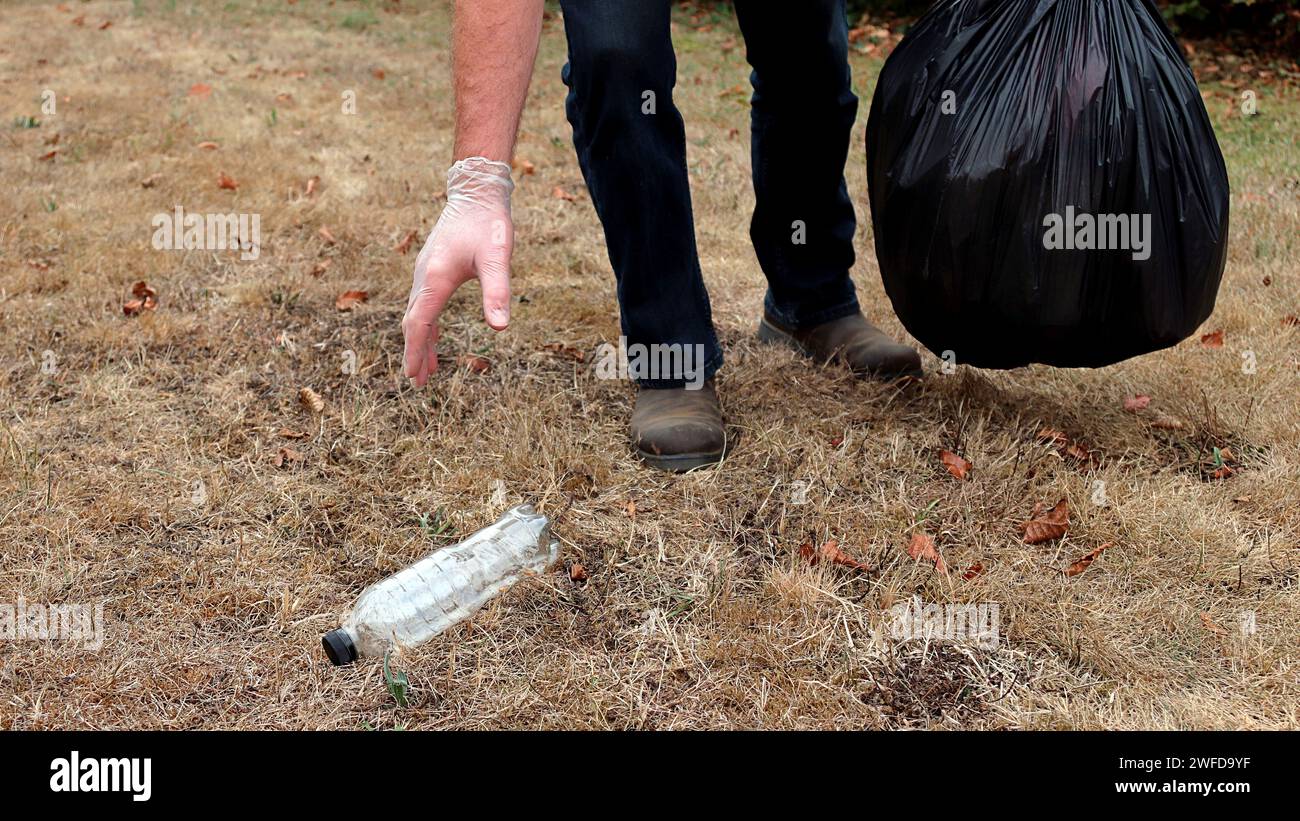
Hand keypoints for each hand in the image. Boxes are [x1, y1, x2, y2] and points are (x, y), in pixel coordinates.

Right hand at [402, 156, 514, 386]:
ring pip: (417, 314)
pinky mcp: (432, 268)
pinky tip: (432, 335)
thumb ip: (497, 292)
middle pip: (414, 322)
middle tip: (417, 381)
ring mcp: (425, 272)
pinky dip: (425, 324)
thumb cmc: (488, 225)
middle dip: (415, 352)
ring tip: (426, 368)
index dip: (415, 352)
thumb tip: (500, 328)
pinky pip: (423, 303)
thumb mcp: (497, 259)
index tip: (414, 376)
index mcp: (436, 279)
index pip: (419, 324)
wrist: (476, 193)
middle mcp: (424, 277)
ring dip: (420, 341)